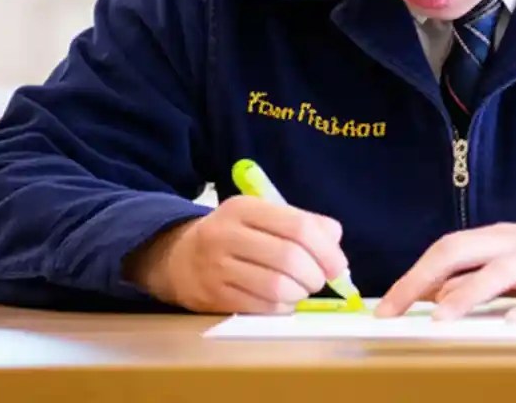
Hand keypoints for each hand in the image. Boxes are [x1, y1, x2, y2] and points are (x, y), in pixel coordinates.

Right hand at [124, 196, 345, 313]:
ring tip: (300, 290)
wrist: (177, 257)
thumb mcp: (263, 217)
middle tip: (318, 280)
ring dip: (299, 294)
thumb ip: (303, 223)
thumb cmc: (235, 236)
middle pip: (289, 258)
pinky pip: (261, 308)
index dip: (326, 250)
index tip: (338, 266)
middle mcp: (226, 234)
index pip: (298, 227)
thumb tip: (335, 239)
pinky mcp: (211, 296)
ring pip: (276, 287)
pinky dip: (282, 308)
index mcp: (244, 208)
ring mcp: (216, 267)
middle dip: (315, 275)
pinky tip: (282, 302)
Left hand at [375, 210, 515, 320]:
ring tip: (443, 319)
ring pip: (501, 270)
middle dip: (423, 280)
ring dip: (468, 293)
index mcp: (498, 240)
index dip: (412, 277)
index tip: (385, 308)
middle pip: (461, 251)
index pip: (445, 251)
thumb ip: (479, 279)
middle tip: (396, 313)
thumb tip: (432, 300)